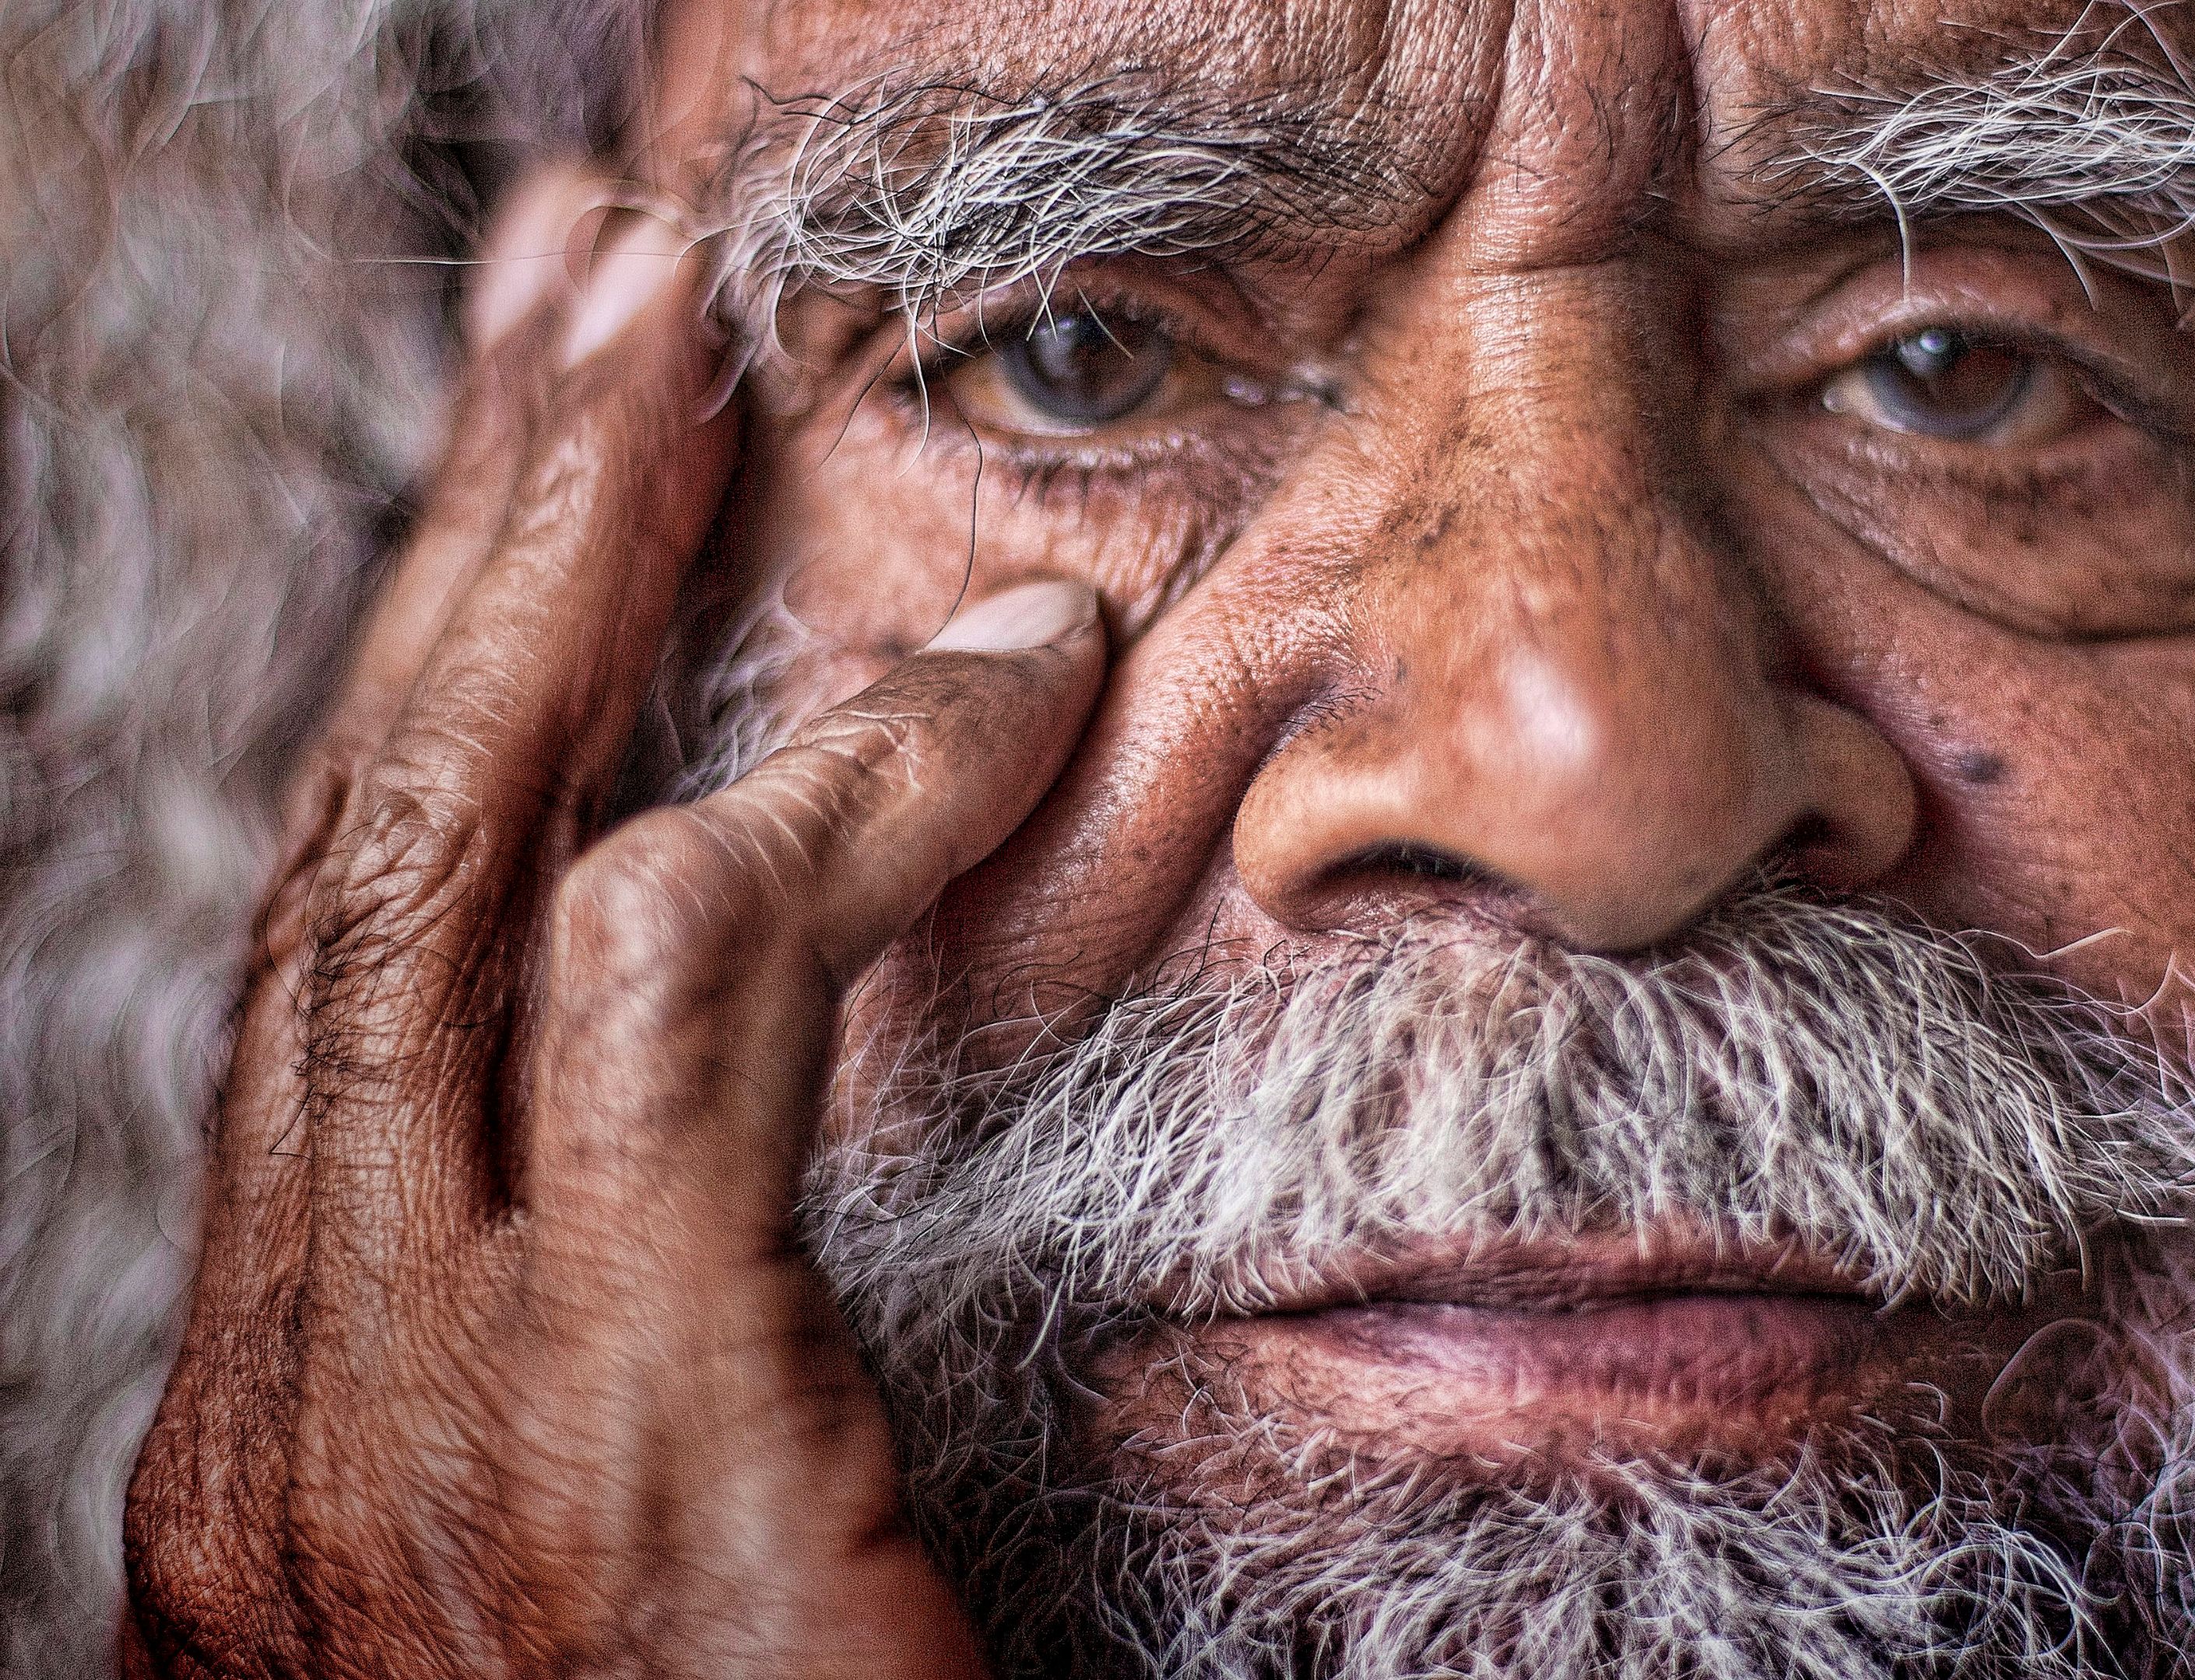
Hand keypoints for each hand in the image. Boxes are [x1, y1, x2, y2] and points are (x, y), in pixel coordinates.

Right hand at [117, 167, 1105, 1677]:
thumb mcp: (678, 1587)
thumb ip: (672, 1377)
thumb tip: (765, 1165)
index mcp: (314, 1462)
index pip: (357, 997)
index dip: (449, 715)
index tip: (559, 506)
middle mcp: (298, 1429)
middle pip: (352, 866)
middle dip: (461, 549)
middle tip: (571, 288)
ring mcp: (404, 1445)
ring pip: (447, 875)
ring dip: (568, 573)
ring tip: (668, 330)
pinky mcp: (614, 1458)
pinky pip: (678, 1012)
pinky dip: (821, 810)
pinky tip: (991, 691)